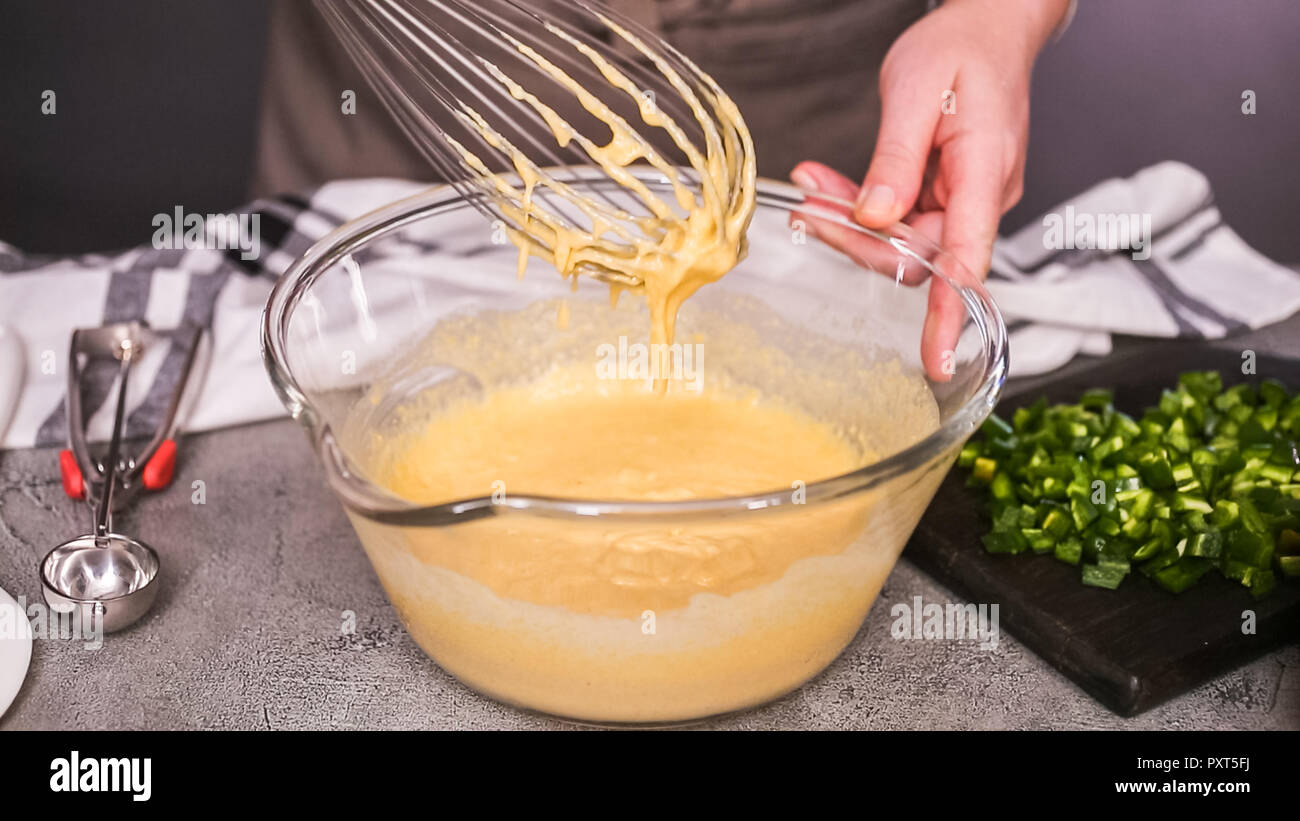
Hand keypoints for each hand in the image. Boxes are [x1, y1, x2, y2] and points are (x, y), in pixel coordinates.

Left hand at [791, 0, 1067, 380]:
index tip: (936, 360)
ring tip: (812, 184)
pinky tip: (830, 183)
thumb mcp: (917, 91)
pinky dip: (864, 204)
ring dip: (852, 219)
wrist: (991, 26)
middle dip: (858, 240)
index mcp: (985, 173)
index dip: (950, 316)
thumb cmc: (961, 49)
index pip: (968, 261)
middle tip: (811, 206)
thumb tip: (875, 218)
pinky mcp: (949, 194)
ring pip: (904, 238)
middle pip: (919, 255)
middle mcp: (982, 196)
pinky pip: (903, 216)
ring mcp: (967, 198)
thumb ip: (895, 160)